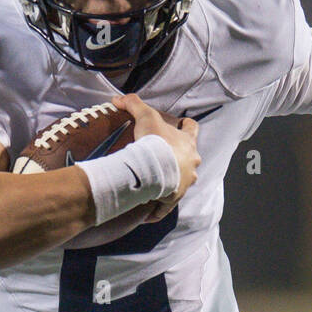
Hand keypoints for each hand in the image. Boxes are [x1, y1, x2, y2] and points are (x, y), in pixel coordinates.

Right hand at [119, 93, 200, 220]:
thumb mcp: (145, 117)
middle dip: (177, 159)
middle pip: (188, 159)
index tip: (179, 124)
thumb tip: (118, 98)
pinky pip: (166, 207)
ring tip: (151, 184)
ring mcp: (185, 183)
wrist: (156, 170)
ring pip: (180, 182)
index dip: (186, 125)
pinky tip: (146, 213)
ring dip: (168, 182)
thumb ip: (134, 104)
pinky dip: (157, 209)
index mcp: (188, 143)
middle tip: (159, 158)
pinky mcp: (174, 199)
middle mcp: (191, 164)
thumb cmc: (157, 143)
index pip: (192, 128)